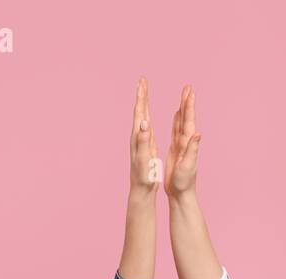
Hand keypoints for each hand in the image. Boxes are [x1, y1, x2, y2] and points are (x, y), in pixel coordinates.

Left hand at [129, 76, 159, 198]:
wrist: (141, 190)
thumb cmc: (143, 176)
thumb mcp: (144, 157)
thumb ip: (144, 140)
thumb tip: (144, 123)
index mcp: (138, 137)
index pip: (139, 112)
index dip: (141, 97)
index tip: (142, 82)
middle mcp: (138, 137)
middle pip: (139, 111)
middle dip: (141, 95)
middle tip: (143, 81)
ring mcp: (141, 141)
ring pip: (142, 118)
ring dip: (144, 104)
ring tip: (144, 92)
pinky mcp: (146, 146)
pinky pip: (146, 127)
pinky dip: (147, 117)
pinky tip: (147, 116)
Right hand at [164, 84, 200, 198]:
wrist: (181, 193)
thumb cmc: (184, 182)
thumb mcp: (188, 165)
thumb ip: (193, 149)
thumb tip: (198, 134)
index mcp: (188, 144)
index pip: (189, 121)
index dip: (189, 107)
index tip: (189, 92)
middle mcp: (186, 142)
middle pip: (186, 118)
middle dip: (186, 102)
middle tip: (187, 87)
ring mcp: (182, 145)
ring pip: (181, 122)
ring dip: (182, 109)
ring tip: (183, 96)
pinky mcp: (177, 149)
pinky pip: (176, 131)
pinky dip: (176, 121)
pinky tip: (176, 115)